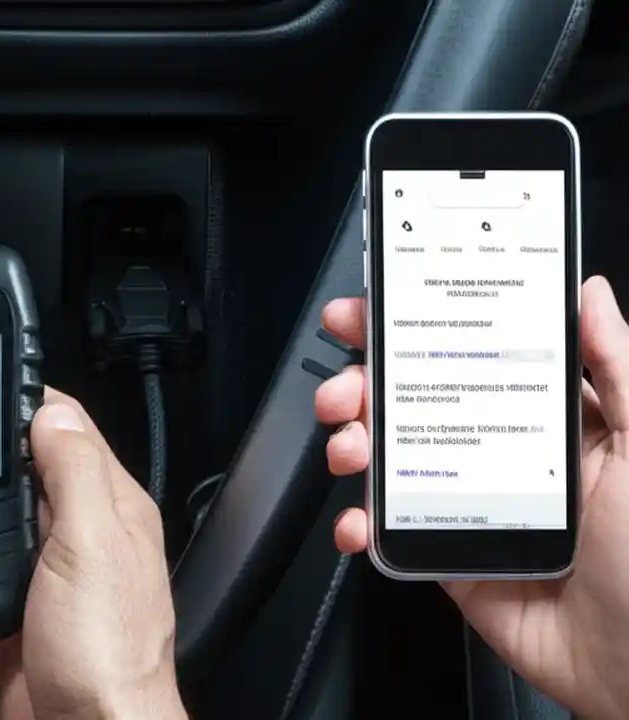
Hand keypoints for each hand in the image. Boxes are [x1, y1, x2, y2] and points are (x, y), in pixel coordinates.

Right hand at [0, 389, 185, 719]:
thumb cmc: (106, 657)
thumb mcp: (91, 545)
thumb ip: (75, 475)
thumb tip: (53, 412)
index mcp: (114, 510)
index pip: (72, 430)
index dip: (30, 401)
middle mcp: (87, 538)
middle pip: (35, 471)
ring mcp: (52, 577)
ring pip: (5, 519)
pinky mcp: (20, 615)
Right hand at [315, 275, 628, 718]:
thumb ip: (616, 366)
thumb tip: (586, 293)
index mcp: (550, 422)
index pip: (473, 357)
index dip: (416, 331)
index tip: (368, 314)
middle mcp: (502, 456)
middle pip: (414, 403)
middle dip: (363, 386)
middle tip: (345, 388)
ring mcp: (467, 505)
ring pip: (390, 460)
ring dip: (352, 444)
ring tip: (349, 448)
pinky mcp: (446, 556)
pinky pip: (388, 531)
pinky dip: (358, 523)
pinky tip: (357, 520)